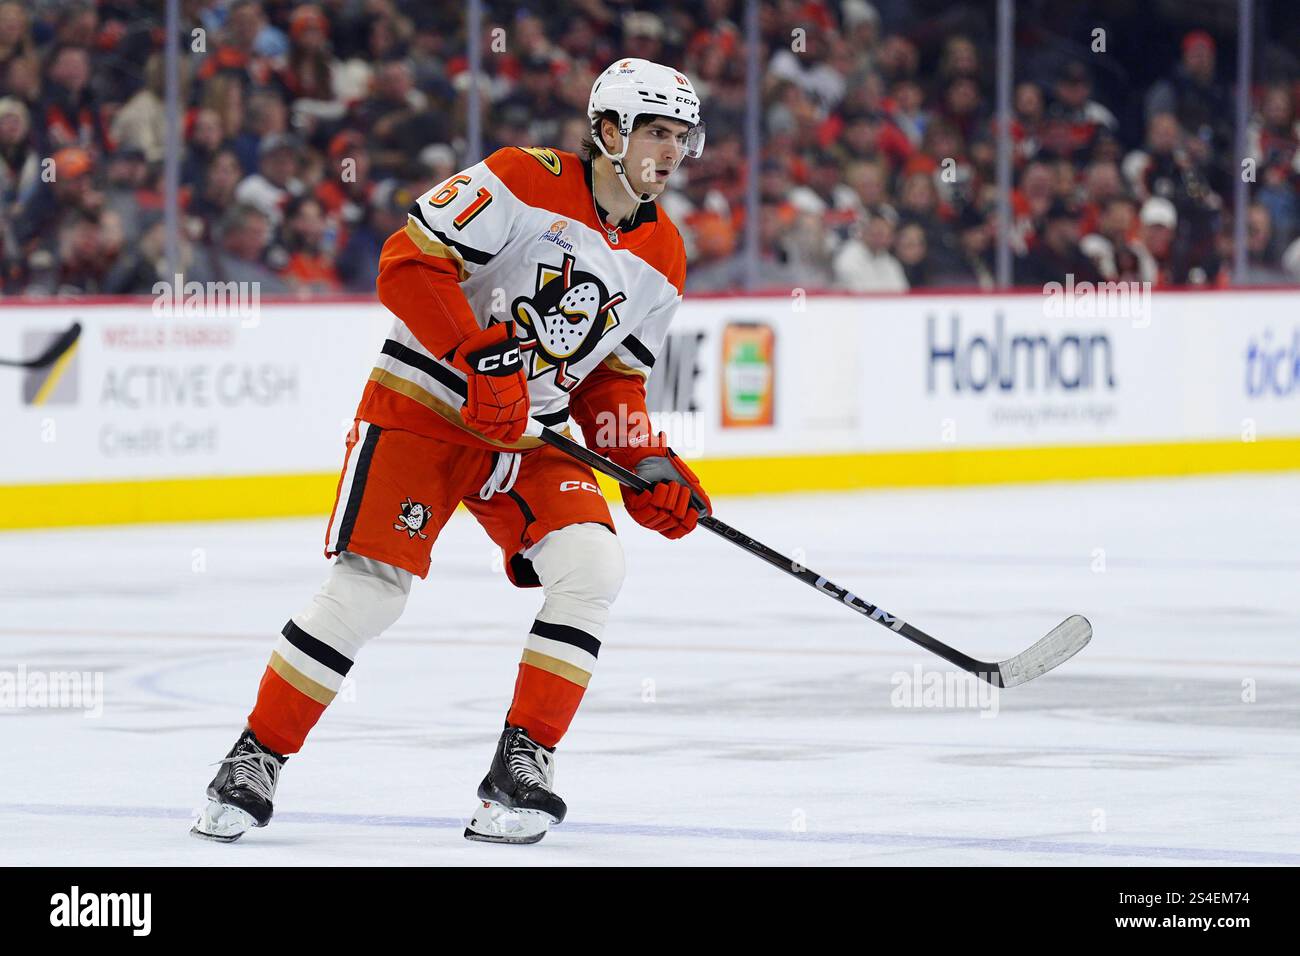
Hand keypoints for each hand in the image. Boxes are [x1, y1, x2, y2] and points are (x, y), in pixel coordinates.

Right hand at [450, 321, 529, 441]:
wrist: (490, 360)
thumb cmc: (504, 369)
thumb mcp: (518, 386)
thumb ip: (517, 402)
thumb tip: (517, 412)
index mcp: (520, 408)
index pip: (518, 429)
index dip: (512, 435)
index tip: (508, 437)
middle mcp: (508, 414)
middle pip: (501, 432)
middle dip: (495, 432)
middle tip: (488, 427)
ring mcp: (493, 414)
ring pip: (487, 430)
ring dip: (481, 425)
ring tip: (477, 416)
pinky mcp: (478, 411)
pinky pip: (472, 422)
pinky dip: (467, 418)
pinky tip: (466, 410)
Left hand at [621, 441, 709, 539]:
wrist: (650, 455)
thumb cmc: (667, 470)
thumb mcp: (687, 483)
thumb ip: (697, 498)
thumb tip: (707, 512)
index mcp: (667, 518)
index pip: (677, 533)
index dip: (687, 524)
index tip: (693, 511)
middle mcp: (654, 519)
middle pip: (673, 521)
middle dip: (680, 501)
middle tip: (678, 487)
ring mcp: (642, 513)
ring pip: (661, 513)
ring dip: (668, 495)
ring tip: (666, 484)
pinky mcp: (632, 504)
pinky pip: (647, 507)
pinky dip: (655, 493)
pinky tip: (654, 487)